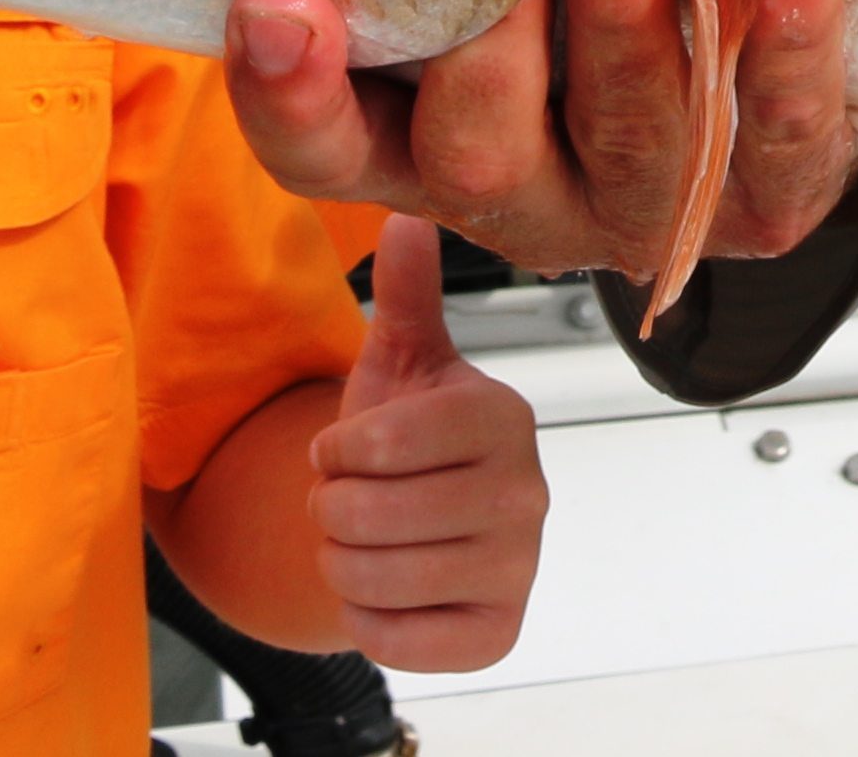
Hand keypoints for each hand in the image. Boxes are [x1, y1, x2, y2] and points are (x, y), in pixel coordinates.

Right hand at [223, 0, 857, 280]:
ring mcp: (644, 205)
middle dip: (496, 45)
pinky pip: (781, 135)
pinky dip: (791, 35)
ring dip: (630, 18)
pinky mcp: (768, 199)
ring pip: (629, 138)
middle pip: (476, 156)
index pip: (322, 148)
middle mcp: (523, 195)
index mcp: (423, 144)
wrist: (752, 67)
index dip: (290, 92)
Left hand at [311, 222, 546, 673]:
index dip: (337, 450)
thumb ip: (407, 296)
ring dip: (340, 562)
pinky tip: (388, 591)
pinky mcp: (499, 635)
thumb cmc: (404, 443)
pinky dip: (364, 620)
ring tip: (362, 542)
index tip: (339, 449)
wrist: (417, 532)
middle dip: (329, 510)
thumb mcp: (400, 365)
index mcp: (502, 417)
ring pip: (371, 577)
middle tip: (348, 500)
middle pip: (368, 515)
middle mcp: (528, 493)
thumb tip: (406, 216)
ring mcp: (519, 567)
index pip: (387, 441)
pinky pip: (393, 640)